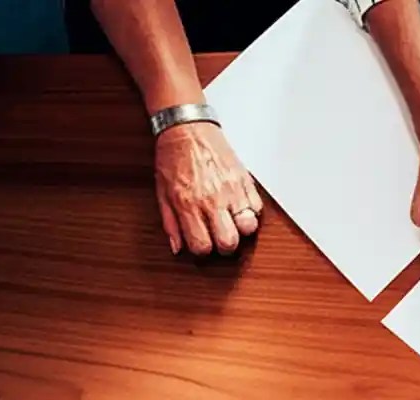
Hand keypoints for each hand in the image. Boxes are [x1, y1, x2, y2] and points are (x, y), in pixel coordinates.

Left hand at [156, 122, 261, 256]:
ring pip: (248, 227)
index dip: (203, 251)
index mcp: (188, 204)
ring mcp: (231, 190)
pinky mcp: (244, 180)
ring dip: (242, 230)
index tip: (202, 244)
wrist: (186, 128)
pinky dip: (250, 212)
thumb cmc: (173, 157)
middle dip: (225, 246)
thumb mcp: (162, 192)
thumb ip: (170, 223)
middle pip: (229, 242)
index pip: (202, 245)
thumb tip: (177, 246)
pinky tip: (239, 206)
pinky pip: (257, 207)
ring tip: (233, 222)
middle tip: (220, 238)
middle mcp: (211, 200)